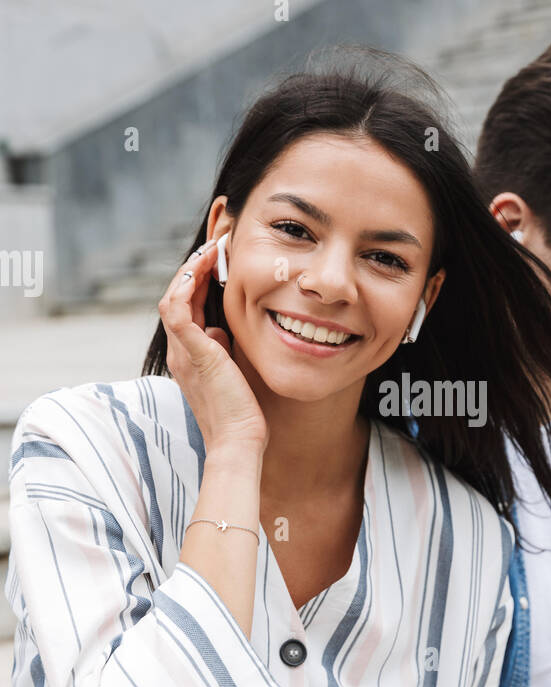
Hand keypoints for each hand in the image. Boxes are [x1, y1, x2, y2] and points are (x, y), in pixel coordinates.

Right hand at [158, 240, 268, 454]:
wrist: (238, 442)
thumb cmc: (241, 414)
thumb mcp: (232, 372)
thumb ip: (222, 350)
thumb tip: (220, 330)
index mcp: (189, 355)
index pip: (186, 307)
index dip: (198, 280)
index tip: (217, 259)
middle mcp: (180, 352)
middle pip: (176, 297)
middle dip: (193, 268)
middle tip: (215, 244)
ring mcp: (183, 353)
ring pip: (173, 298)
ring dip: (190, 270)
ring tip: (211, 248)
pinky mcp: (193, 355)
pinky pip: (177, 310)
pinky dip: (186, 284)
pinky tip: (203, 266)